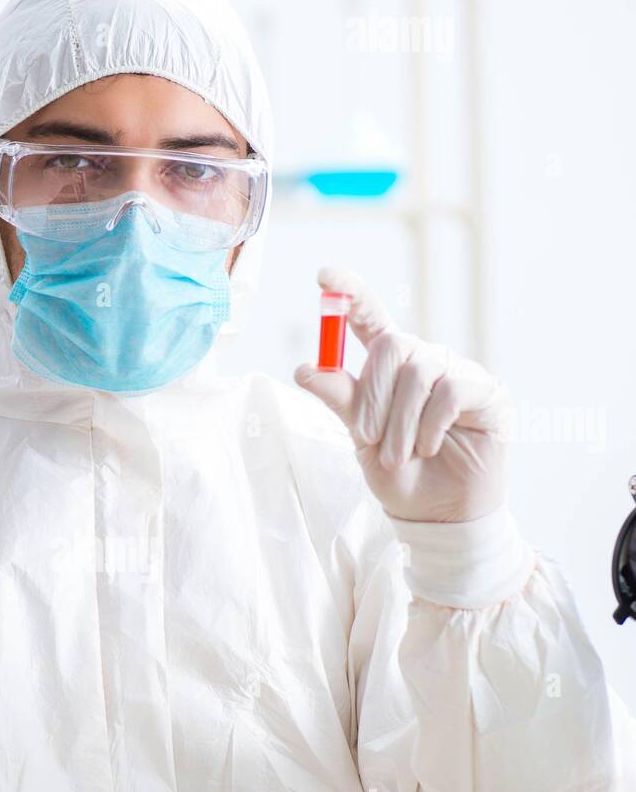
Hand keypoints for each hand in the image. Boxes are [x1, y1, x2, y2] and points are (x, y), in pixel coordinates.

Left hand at [294, 268, 507, 523]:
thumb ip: (342, 400)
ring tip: (397, 456)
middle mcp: (424, 360)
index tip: (324, 275)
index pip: (369, 319)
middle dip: (372, 398)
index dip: (349, 294)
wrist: (438, 516)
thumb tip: (305, 368)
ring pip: (418, 373)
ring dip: (398, 423)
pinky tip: (430, 449)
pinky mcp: (487, 392)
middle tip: (367, 439)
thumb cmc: (400, 476)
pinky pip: (450, 392)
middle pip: (390, 346)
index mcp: (389, 367)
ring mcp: (458, 372)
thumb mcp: (360, 438)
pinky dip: (430, 426)